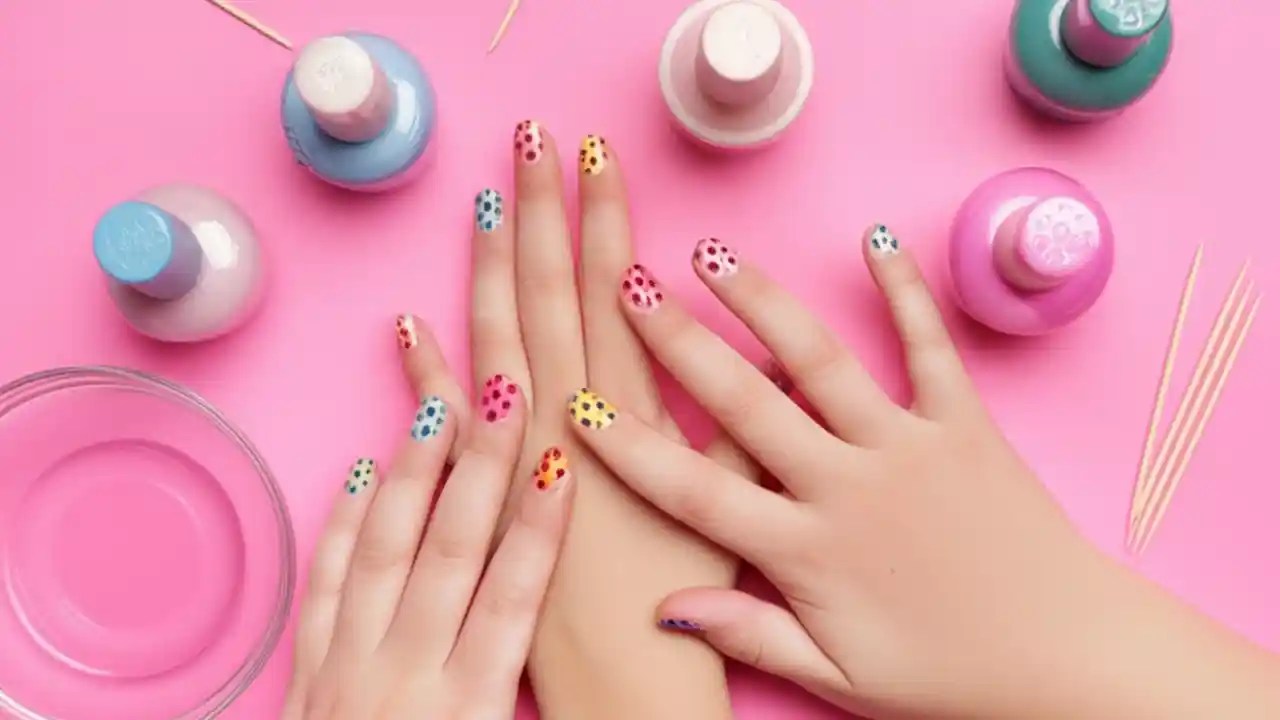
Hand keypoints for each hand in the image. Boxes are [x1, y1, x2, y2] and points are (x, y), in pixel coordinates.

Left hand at [283, 324, 572, 719]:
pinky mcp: (305, 670)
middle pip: (449, 553)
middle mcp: (405, 676)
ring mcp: (346, 667)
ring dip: (411, 474)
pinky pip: (321, 583)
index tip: (561, 461)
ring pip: (380, 552)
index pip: (512, 599)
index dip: (540, 527)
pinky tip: (354, 470)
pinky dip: (337, 523)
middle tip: (504, 393)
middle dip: (482, 468)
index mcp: (467, 708)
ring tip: (434, 405)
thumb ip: (560, 718)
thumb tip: (623, 681)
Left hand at [463, 123, 755, 716]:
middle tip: (535, 141)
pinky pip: (439, 429)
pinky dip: (421, 373)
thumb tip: (749, 358)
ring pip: (497, 341)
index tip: (597, 161)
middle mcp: (568, 425)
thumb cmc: (689, 602)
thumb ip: (734, 430)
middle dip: (546, 211)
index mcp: (633, 419)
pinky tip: (406, 321)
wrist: (633, 684)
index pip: (616, 297)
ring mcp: (516, 460)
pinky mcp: (481, 500)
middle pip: (551, 298)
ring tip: (487, 196)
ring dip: (492, 264)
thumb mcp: (734, 506)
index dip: (606, 222)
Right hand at [568, 226, 1279, 717]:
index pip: (696, 490)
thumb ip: (751, 633)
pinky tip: (875, 238)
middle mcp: (848, 485)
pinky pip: (930, 346)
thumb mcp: (839, 676)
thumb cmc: (947, 673)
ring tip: (712, 253)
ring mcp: (908, 446)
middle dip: (678, 340)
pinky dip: (905, 290)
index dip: (631, 448)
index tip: (579, 404)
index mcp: (807, 551)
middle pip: (744, 401)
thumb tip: (665, 606)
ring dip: (762, 301)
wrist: (1065, 658)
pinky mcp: (965, 425)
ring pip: (821, 361)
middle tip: (630, 285)